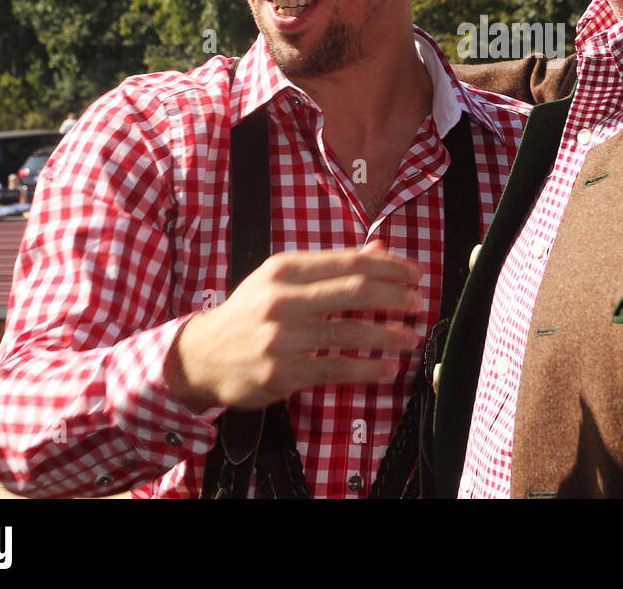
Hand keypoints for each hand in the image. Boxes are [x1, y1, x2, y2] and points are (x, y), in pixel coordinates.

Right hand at [166, 239, 423, 411]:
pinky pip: (335, 369)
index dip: (388, 267)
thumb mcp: (284, 280)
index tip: (415, 273)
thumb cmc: (252, 312)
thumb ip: (332, 266)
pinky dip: (367, 369)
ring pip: (348, 332)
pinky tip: (389, 368)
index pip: (349, 262)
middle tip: (419, 301)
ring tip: (412, 335)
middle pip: (354, 291)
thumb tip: (381, 249)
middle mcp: (281, 299)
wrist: (202, 357)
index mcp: (284, 269)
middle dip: (395, 296)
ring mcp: (280, 338)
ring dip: (388, 334)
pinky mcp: (281, 373)